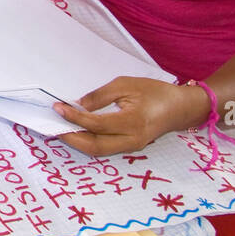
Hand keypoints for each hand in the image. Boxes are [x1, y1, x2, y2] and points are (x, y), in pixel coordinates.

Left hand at [52, 77, 209, 155]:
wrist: (181, 108)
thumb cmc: (155, 92)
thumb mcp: (126, 85)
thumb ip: (100, 96)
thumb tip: (77, 105)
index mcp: (133, 122)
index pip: (96, 124)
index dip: (74, 117)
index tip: (58, 107)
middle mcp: (132, 139)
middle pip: (94, 146)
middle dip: (71, 137)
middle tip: (52, 125)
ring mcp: (132, 146)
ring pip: (99, 150)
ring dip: (78, 142)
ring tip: (60, 129)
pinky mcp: (131, 147)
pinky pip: (106, 148)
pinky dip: (89, 142)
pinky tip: (77, 132)